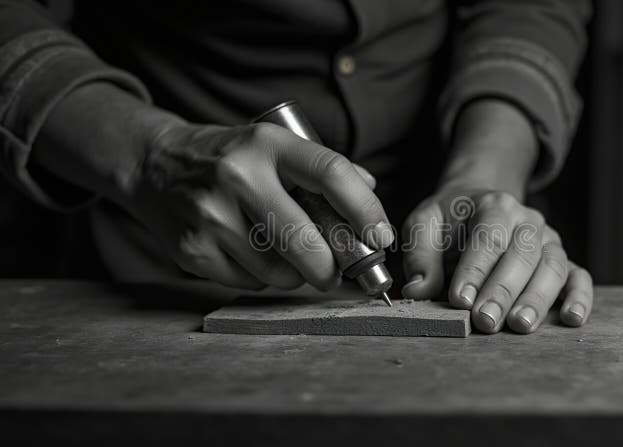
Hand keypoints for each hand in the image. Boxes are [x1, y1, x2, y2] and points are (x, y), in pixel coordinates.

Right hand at [33, 83, 391, 289]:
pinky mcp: (191, 250)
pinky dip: (263, 279)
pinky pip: (251, 283)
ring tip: (286, 255)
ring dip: (297, 275)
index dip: (366, 212)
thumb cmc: (229, 158)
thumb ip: (323, 168)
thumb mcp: (274, 145)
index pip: (331, 174)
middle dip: (333, 268)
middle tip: (337, 271)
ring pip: (280, 272)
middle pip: (307, 241)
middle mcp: (238, 175)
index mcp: (268, 144)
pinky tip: (251, 255)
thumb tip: (370, 199)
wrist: (153, 165)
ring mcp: (211, 215)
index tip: (381, 237)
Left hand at [401, 188, 592, 333]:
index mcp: (495, 206)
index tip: (460, 300)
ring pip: (552, 268)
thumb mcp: (425, 225)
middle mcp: (528, 222)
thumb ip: (420, 256)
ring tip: (519, 325)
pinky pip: (579, 277)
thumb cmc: (449, 222)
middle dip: (503, 291)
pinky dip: (580, 298)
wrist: (475, 206)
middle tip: (485, 321)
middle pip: (522, 256)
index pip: (488, 239)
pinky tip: (571, 319)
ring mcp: (549, 242)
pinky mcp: (563, 262)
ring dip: (537, 299)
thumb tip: (417, 290)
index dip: (474, 271)